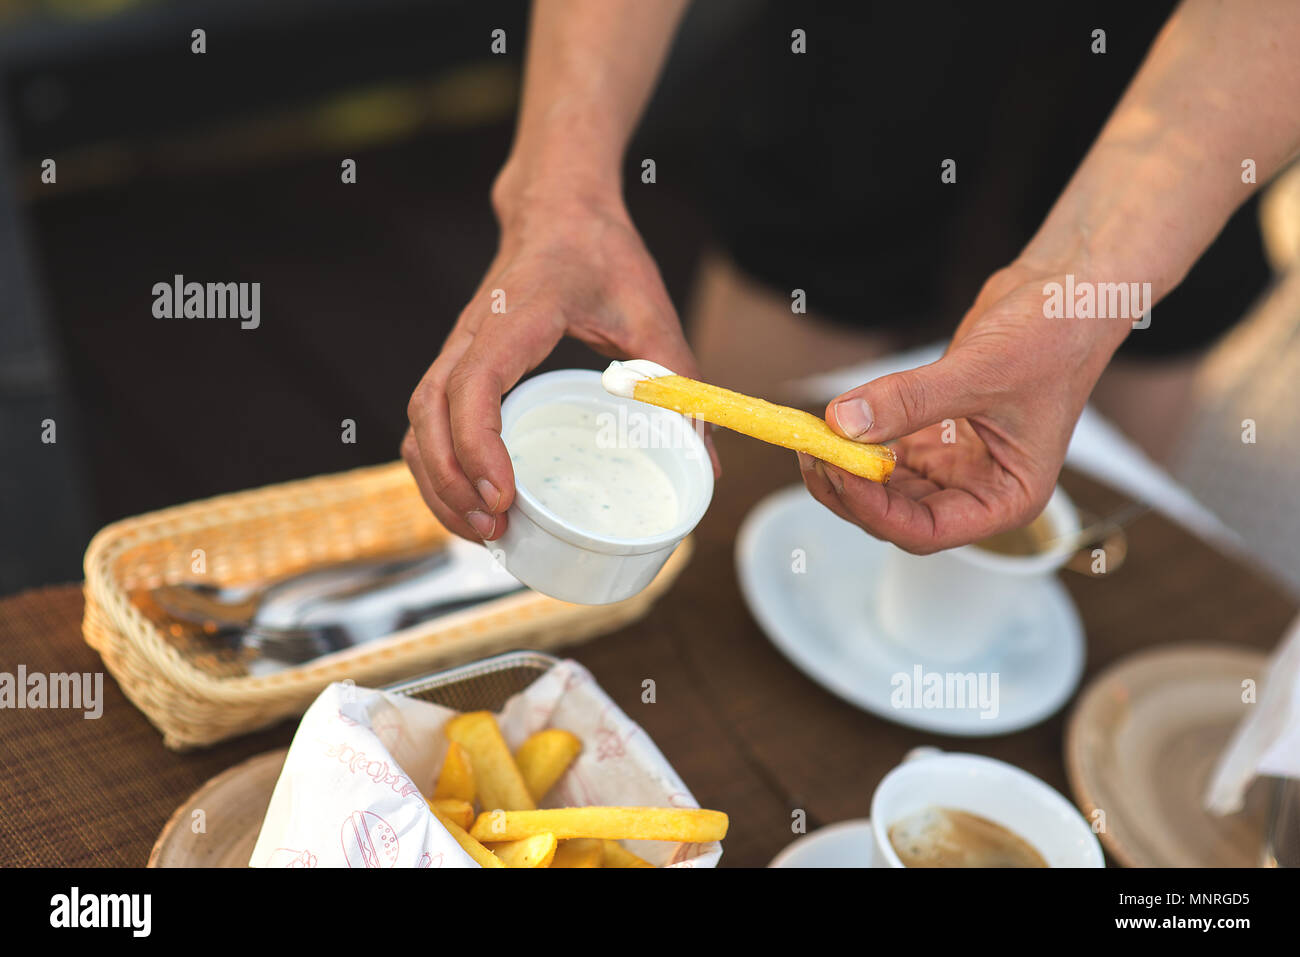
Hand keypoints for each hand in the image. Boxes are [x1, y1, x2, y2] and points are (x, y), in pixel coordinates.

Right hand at [404, 189, 712, 542]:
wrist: (558, 208)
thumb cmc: (601, 254)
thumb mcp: (652, 313)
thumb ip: (679, 382)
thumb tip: (706, 463)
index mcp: (517, 315)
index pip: (473, 384)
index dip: (478, 446)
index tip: (502, 496)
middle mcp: (472, 333)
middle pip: (429, 415)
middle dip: (451, 482)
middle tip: (496, 530)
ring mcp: (457, 347)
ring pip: (418, 421)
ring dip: (437, 481)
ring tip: (481, 530)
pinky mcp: (457, 362)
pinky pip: (427, 420)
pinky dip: (437, 465)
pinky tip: (470, 500)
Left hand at [799, 262, 1130, 552]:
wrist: (1067, 292)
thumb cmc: (1056, 336)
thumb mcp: (982, 370)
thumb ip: (911, 400)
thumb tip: (844, 422)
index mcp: (1006, 499)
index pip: (926, 531)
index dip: (875, 510)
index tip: (838, 472)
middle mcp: (977, 490)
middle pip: (895, 514)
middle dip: (849, 489)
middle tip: (810, 450)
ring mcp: (952, 463)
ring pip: (883, 487)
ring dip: (844, 468)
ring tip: (811, 436)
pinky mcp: (933, 433)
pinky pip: (883, 451)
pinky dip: (854, 441)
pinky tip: (830, 424)